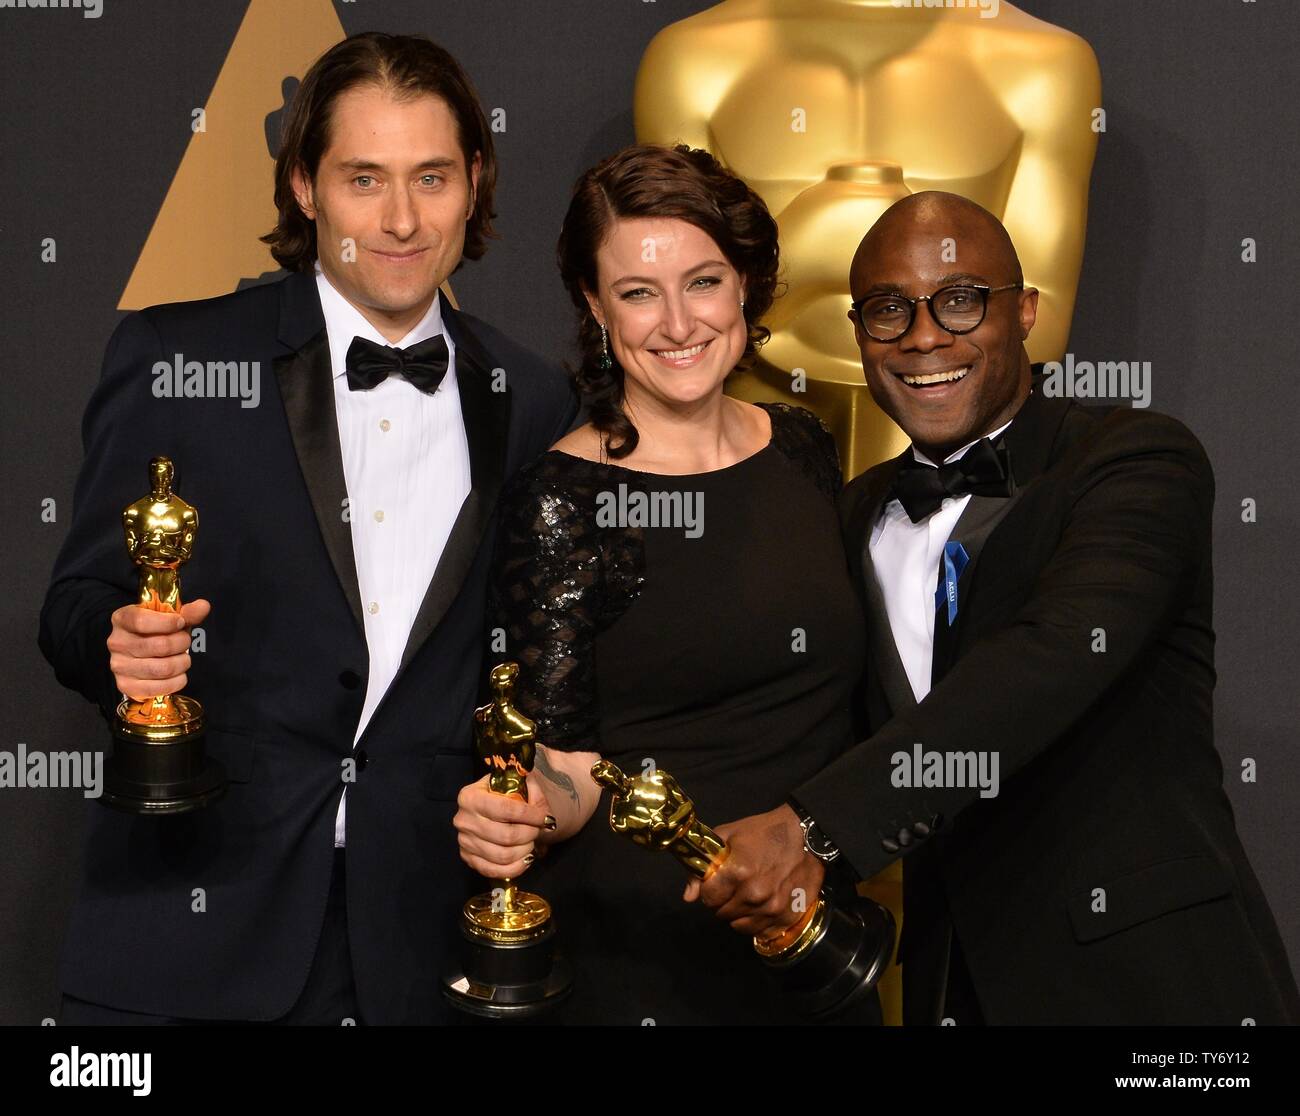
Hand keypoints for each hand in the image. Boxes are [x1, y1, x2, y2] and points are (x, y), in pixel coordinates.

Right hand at [107, 599, 209, 700]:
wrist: (138, 654)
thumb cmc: (155, 631)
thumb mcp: (168, 617)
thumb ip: (186, 612)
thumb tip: (203, 606)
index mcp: (122, 619)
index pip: (142, 621)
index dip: (168, 623)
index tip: (180, 623)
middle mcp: (116, 643)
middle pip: (160, 646)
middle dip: (182, 643)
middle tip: (185, 642)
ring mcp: (119, 666)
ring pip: (163, 668)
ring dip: (182, 663)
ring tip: (183, 658)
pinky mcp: (126, 686)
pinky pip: (160, 688)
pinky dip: (177, 681)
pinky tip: (178, 674)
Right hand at [454, 773, 553, 878]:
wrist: (494, 805)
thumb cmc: (508, 793)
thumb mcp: (521, 783)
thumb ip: (534, 793)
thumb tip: (544, 816)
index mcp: (471, 796)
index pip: (506, 809)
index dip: (531, 816)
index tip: (547, 818)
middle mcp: (464, 819)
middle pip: (506, 836)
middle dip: (530, 834)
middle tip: (538, 830)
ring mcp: (464, 841)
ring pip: (503, 855)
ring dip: (525, 850)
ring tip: (531, 841)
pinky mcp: (468, 858)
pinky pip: (495, 871)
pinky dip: (516, 867)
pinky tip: (526, 858)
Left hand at [682, 804, 824, 936]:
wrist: (807, 836)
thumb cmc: (765, 832)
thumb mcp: (728, 835)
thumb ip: (704, 864)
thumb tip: (689, 896)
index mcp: (737, 873)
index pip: (707, 898)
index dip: (709, 889)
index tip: (717, 881)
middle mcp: (754, 895)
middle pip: (721, 913)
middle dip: (723, 901)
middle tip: (734, 885)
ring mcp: (772, 909)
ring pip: (739, 926)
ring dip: (739, 912)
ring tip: (748, 894)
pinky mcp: (786, 918)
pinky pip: (759, 932)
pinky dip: (756, 921)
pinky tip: (761, 905)